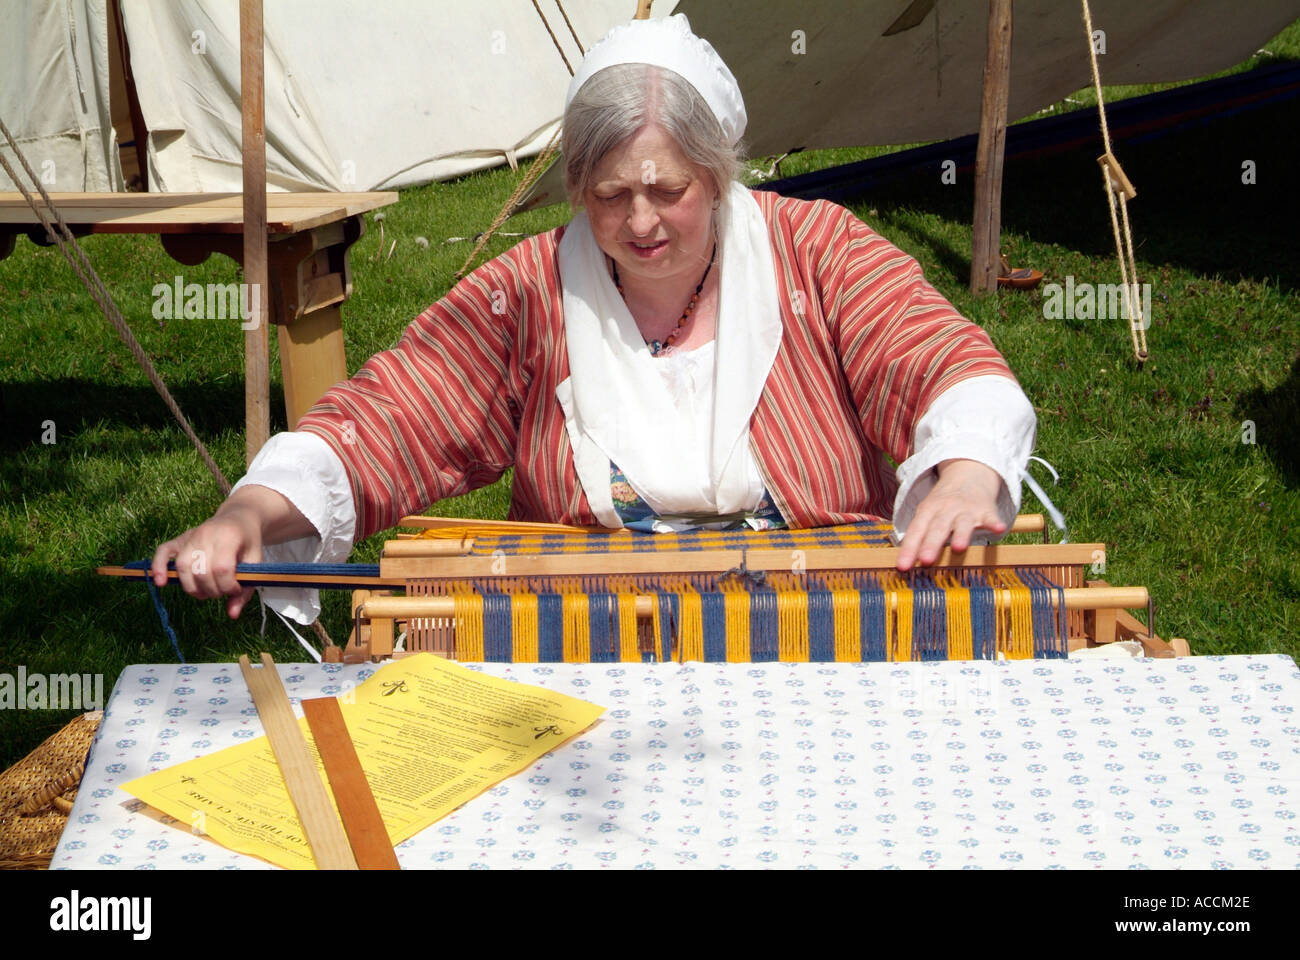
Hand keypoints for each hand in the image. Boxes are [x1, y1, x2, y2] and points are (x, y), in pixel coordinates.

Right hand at [151, 502, 263, 618]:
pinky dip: (159, 567)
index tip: (235, 589)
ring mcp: (191, 536)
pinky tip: (161, 582)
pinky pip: (163, 552)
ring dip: (192, 587)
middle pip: (201, 571)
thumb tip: (232, 615)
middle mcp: (206, 534)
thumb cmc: (248, 542)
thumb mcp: (256, 562)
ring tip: (205, 592)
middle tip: (222, 592)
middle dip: (212, 590)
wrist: (239, 518)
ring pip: (182, 567)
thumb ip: (246, 589)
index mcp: (229, 537)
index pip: (222, 568)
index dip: (228, 586)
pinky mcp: (180, 539)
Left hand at [896, 458, 1006, 570]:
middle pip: (937, 528)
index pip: (916, 531)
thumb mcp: (926, 514)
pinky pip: (991, 517)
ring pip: (962, 523)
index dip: (908, 549)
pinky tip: (999, 529)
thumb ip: (918, 536)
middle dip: (931, 544)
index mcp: (927, 511)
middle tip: (925, 560)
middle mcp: (946, 510)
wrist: (969, 476)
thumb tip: (903, 564)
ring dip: (960, 535)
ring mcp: (967, 510)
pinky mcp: (986, 511)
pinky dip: (995, 523)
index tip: (902, 567)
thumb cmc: (943, 504)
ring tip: (958, 548)